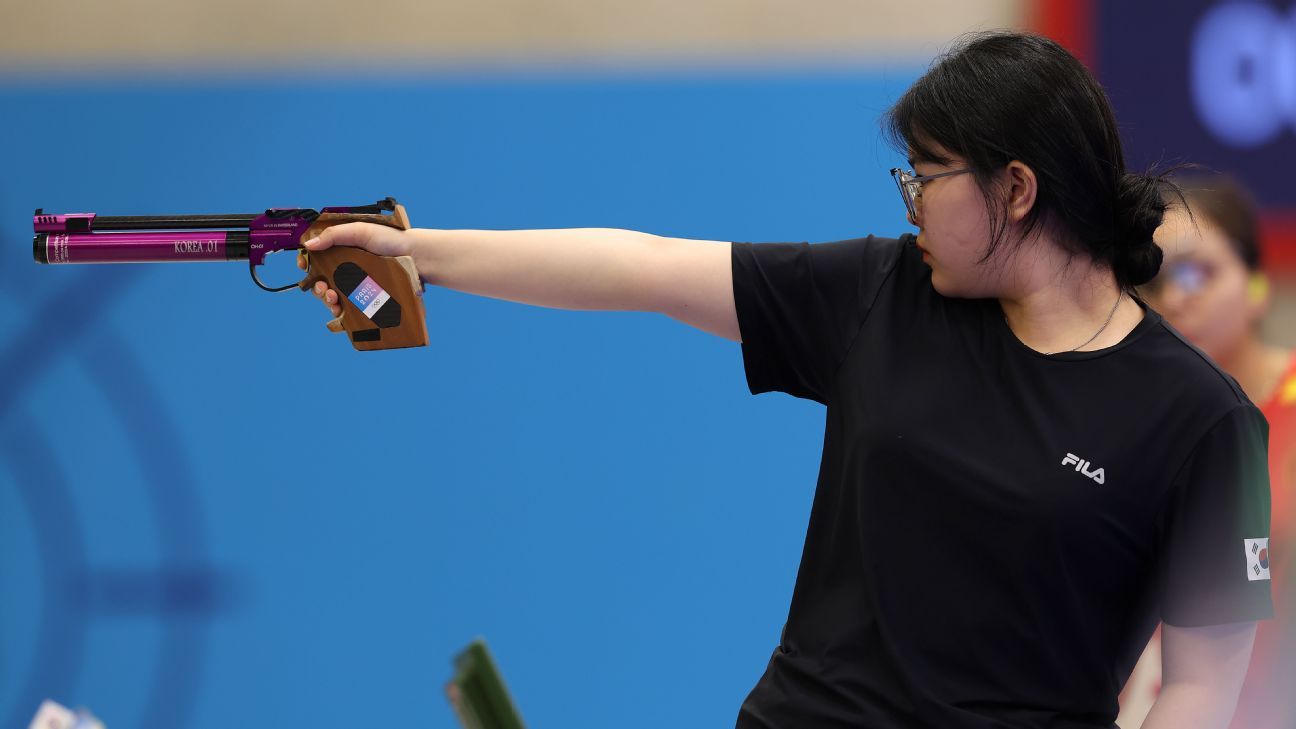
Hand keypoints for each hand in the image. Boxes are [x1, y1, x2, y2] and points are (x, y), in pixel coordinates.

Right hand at [296, 222, 415, 317]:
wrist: (417, 258)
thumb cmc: (392, 240)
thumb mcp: (361, 230)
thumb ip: (335, 235)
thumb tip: (309, 245)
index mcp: (343, 248)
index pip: (317, 256)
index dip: (307, 262)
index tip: (304, 266)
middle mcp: (347, 267)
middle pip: (322, 279)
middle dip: (317, 286)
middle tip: (324, 288)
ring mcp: (357, 284)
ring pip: (333, 295)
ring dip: (327, 299)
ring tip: (333, 299)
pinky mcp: (367, 298)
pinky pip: (349, 307)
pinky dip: (341, 311)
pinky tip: (341, 310)